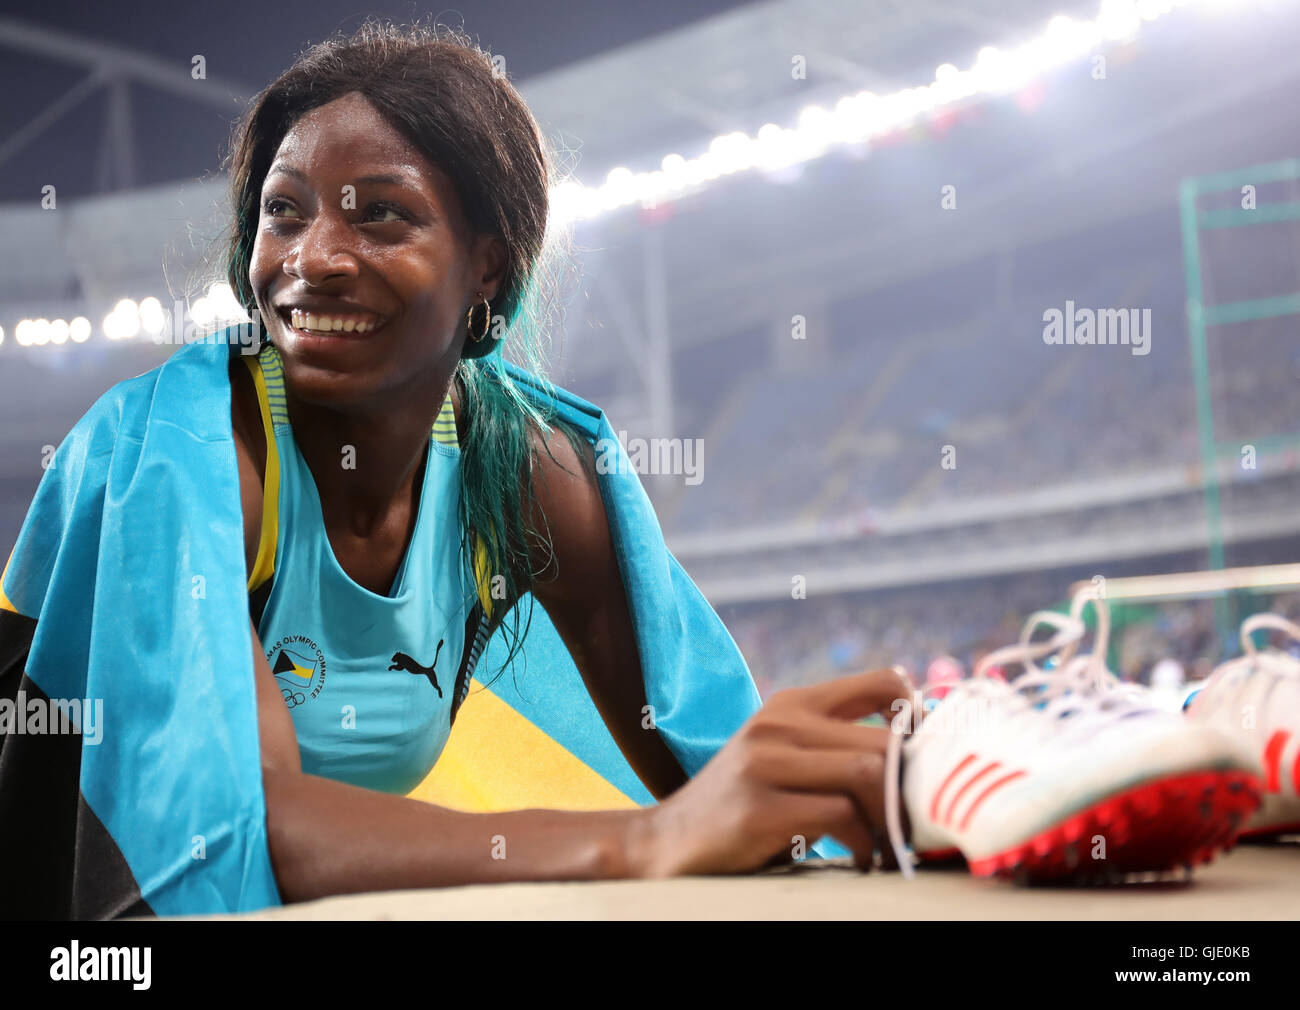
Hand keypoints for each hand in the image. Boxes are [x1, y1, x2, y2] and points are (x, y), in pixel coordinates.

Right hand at [633, 667, 912, 876]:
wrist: (667, 841)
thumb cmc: (742, 804)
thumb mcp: (783, 756)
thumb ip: (832, 744)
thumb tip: (917, 754)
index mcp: (791, 704)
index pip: (883, 683)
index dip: (920, 719)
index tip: (926, 762)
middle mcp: (778, 723)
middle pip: (885, 741)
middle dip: (912, 788)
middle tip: (917, 822)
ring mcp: (765, 763)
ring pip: (868, 773)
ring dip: (891, 818)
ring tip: (888, 845)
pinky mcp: (759, 807)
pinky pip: (842, 817)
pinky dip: (864, 844)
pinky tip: (858, 859)